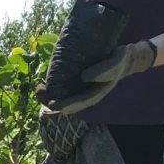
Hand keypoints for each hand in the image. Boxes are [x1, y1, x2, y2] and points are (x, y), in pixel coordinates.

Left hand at [37, 39, 156, 113]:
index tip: (52, 104)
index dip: (62, 105)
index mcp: (93, 96)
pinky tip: (45, 81)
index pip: (75, 105)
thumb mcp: (116, 62)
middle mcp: (84, 96)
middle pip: (64, 104)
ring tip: (38, 87)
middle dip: (49, 100)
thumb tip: (84, 77)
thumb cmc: (120, 61)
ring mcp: (80, 90)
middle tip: (39, 90)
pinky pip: (62, 88)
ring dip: (48, 95)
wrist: (125, 58)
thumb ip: (103, 70)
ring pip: (61, 97)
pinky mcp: (77, 82)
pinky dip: (53, 86)